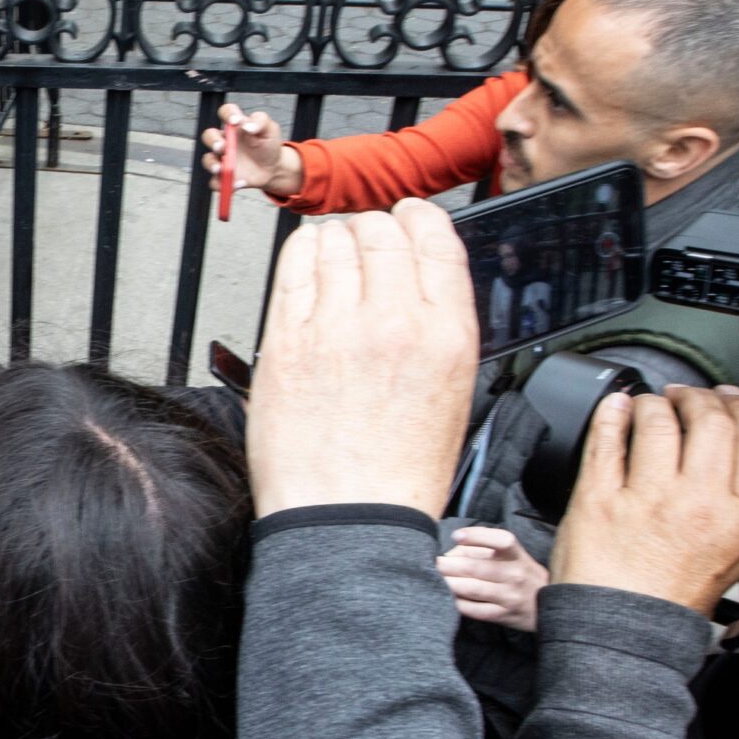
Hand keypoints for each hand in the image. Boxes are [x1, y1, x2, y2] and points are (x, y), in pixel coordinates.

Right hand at [196, 105, 303, 201]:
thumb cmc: (268, 145)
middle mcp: (224, 141)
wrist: (273, 168)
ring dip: (211, 164)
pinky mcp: (223, 177)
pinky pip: (215, 182)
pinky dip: (223, 185)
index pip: (226, 112)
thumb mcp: (271, 130)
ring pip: (207, 160)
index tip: (235, 121)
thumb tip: (248, 125)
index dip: (227, 114)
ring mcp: (222, 160)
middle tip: (222, 147)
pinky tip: (239, 183)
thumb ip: (261, 121)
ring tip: (221, 170)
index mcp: (235, 126)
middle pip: (209, 136)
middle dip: (213, 141)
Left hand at [246, 202, 479, 516]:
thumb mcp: (451, 392)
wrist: (347, 520)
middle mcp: (395, 322)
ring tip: (334, 261)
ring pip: (334, 239)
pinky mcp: (287, 341)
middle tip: (364, 246)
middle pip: (380, 230)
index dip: (417, 218)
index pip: (435, 237)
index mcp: (447, 335)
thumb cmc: (397, 471)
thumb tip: (417, 282)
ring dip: (335, 240)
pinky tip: (305, 265)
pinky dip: (300, 253)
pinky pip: (292, 265)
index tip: (407, 219)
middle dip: (372, 230)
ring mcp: (336, 329)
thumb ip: (437, 328)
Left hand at [438, 525, 548, 630]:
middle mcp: (515, 574)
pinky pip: (474, 610)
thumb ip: (482, 549)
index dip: (477, 536)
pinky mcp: (504, 616)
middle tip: (433, 563)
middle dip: (448, 565)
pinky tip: (446, 598)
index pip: (501, 541)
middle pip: (476, 567)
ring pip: (472, 589)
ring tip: (434, 579)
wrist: (548, 605)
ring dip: (449, 584)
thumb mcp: (510, 556)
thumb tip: (451, 552)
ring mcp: (510, 597)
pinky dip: (456, 603)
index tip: (456, 536)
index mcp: (517, 555)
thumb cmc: (519, 574)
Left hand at [550, 386, 738, 614]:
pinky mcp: (600, 499)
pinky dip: (611, 414)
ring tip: (650, 405)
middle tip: (686, 398)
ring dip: (654, 403)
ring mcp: (648, 499)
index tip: (731, 400)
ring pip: (658, 422)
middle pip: (710, 422)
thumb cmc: (677, 596)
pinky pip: (606, 440)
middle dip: (699, 398)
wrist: (628, 631)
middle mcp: (700, 504)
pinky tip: (615, 407)